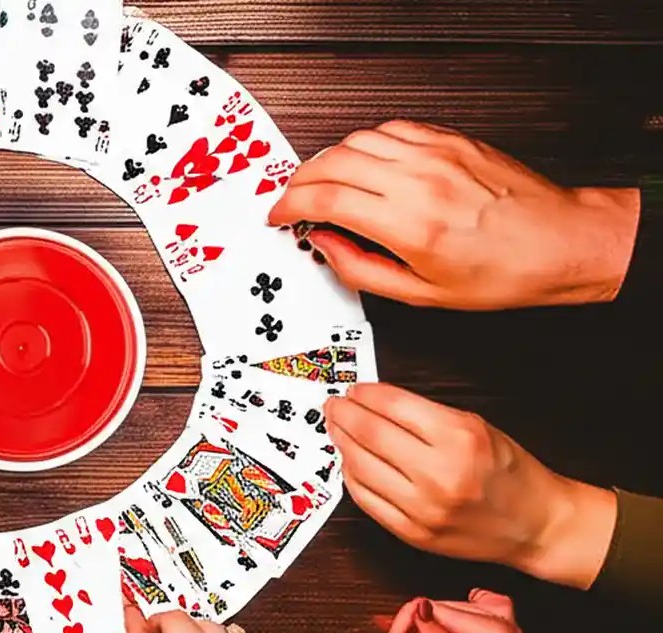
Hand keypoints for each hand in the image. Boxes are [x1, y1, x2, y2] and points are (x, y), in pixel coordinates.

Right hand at [267, 120, 640, 309]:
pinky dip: (365, 144)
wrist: (561, 242)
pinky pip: (390, 129)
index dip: (288, 205)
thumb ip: (362, 270)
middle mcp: (420, 182)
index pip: (325, 199)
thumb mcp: (423, 294)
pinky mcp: (450, 139)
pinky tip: (363, 164)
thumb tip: (324, 246)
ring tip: (323, 182)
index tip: (279, 215)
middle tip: (291, 199)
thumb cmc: (503, 273)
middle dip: (298, 180)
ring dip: (328, 159)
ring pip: (356, 140)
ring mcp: (436, 154)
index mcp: (410, 226)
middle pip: (331, 162)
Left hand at [325, 383, 616, 588]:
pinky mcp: (412, 533)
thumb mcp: (477, 427)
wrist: (535, 524)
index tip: (355, 389)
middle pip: (370, 435)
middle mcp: (439, 474)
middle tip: (334, 406)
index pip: (394, 406)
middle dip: (344, 415)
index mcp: (460, 438)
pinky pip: (366, 500)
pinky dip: (351, 476)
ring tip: (337, 430)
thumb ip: (426, 415)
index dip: (366, 395)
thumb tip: (376, 403)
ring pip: (360, 467)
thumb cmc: (508, 472)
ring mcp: (423, 508)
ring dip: (341, 444)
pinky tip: (349, 462)